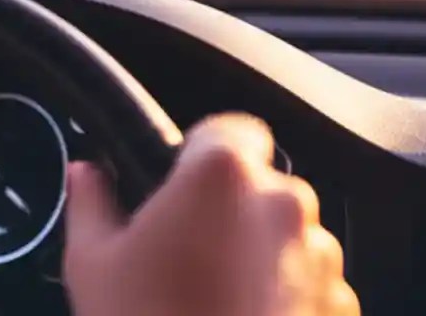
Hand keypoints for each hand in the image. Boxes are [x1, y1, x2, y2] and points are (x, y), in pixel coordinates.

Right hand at [64, 114, 358, 315]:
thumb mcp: (94, 266)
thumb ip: (91, 203)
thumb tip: (84, 176)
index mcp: (221, 176)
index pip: (226, 127)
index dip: (200, 152)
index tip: (179, 181)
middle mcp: (283, 206)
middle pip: (258, 185)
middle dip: (225, 213)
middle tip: (181, 254)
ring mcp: (321, 260)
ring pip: (286, 238)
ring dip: (257, 257)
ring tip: (208, 302)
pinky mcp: (341, 308)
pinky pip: (311, 287)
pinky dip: (284, 300)